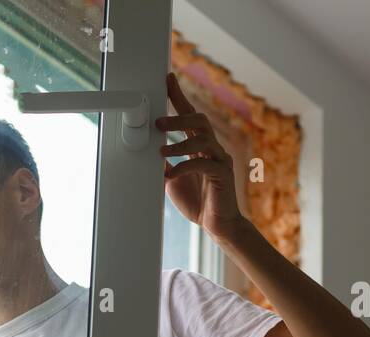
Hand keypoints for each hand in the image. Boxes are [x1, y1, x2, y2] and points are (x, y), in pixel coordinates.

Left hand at [155, 70, 246, 241]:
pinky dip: (184, 166)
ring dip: (180, 142)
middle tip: (158, 121)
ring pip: (204, 137)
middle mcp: (213, 148)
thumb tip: (147, 152)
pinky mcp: (223, 174)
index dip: (179, 96)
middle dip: (178, 116)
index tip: (167, 79)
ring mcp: (220, 159)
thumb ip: (164, 164)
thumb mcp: (173, 180)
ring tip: (162, 150)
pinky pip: (204, 163)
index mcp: (201, 146)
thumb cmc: (198, 200)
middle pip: (199, 120)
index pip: (191, 115)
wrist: (218, 223)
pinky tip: (171, 173)